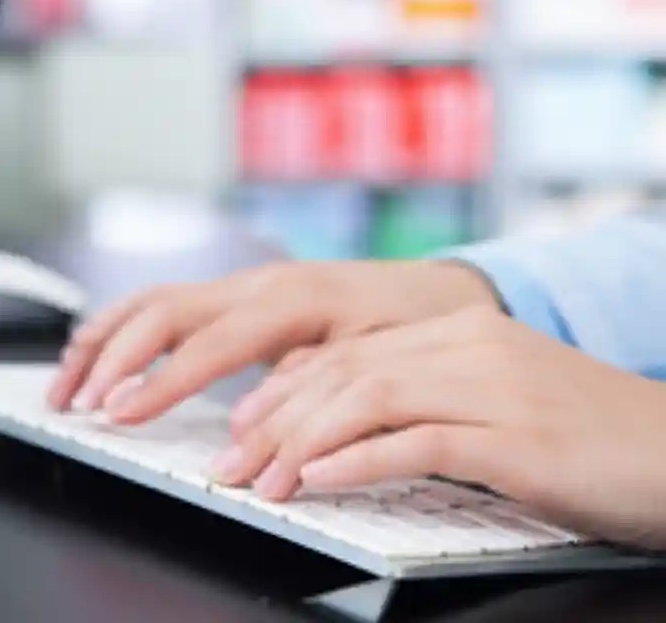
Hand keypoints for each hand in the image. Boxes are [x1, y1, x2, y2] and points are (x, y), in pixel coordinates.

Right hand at [47, 261, 497, 422]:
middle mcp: (254, 284)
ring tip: (64, 383)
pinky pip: (163, 304)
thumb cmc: (408, 329)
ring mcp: (240, 286)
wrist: (434, 294)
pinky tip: (93, 351)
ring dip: (100, 342)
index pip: (205, 344)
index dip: (157, 382)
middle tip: (74, 404)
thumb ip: (308, 385)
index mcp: (288, 299)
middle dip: (108, 359)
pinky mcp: (234, 296)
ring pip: (150, 302)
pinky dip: (119, 328)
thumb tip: (245, 421)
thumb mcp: (376, 363)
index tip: (118, 412)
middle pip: (159, 312)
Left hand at [212, 306, 665, 549]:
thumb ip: (422, 400)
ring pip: (368, 401)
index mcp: (458, 331)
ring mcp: (494, 388)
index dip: (281, 392)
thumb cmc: (583, 439)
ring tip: (262, 482)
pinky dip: (359, 462)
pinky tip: (320, 482)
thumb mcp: (492, 403)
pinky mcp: (517, 440)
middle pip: (343, 374)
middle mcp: (469, 346)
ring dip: (302, 444)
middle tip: (231, 466)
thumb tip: (336, 429)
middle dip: (274, 423)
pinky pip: (418, 444)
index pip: (345, 354)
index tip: (238, 428)